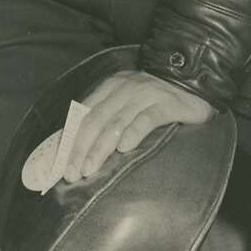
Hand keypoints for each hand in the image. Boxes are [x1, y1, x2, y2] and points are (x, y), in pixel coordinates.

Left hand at [62, 70, 214, 182]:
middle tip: (71, 172)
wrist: (192, 78)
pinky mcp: (166, 104)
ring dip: (99, 147)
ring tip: (89, 168)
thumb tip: (80, 144)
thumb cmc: (154, 96)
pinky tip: (123, 148)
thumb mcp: (125, 100)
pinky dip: (133, 133)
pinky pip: (146, 119)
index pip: (83, 114)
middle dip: (79, 148)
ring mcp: (143, 95)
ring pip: (115, 122)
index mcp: (108, 88)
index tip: (59, 161)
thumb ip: (106, 117)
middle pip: (94, 120)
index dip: (69, 138)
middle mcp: (122, 90)